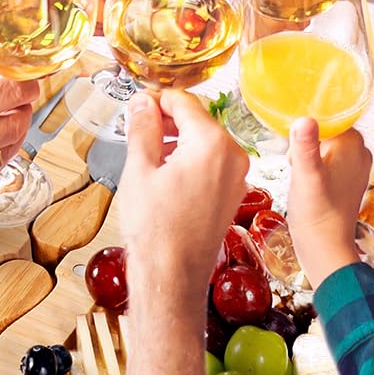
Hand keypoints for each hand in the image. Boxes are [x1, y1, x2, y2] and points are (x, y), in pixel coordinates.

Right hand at [115, 89, 247, 317]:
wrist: (173, 275)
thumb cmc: (156, 229)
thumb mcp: (140, 169)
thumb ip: (143, 128)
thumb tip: (143, 103)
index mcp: (212, 143)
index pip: (184, 102)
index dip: (156, 99)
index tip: (136, 103)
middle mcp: (233, 155)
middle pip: (198, 119)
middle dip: (167, 119)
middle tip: (136, 125)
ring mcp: (237, 176)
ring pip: (205, 141)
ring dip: (178, 138)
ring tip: (147, 150)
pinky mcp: (233, 193)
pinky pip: (211, 162)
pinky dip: (190, 158)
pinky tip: (165, 171)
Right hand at [285, 119, 373, 286]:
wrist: (326, 250)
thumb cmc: (317, 215)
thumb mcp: (306, 177)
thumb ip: (305, 147)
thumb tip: (303, 119)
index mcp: (353, 142)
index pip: (325, 114)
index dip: (304, 127)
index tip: (294, 146)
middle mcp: (359, 149)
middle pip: (323, 129)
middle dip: (304, 142)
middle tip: (297, 166)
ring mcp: (354, 165)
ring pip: (322, 144)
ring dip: (306, 155)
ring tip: (301, 177)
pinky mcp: (347, 179)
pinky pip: (325, 160)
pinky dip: (312, 166)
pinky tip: (305, 183)